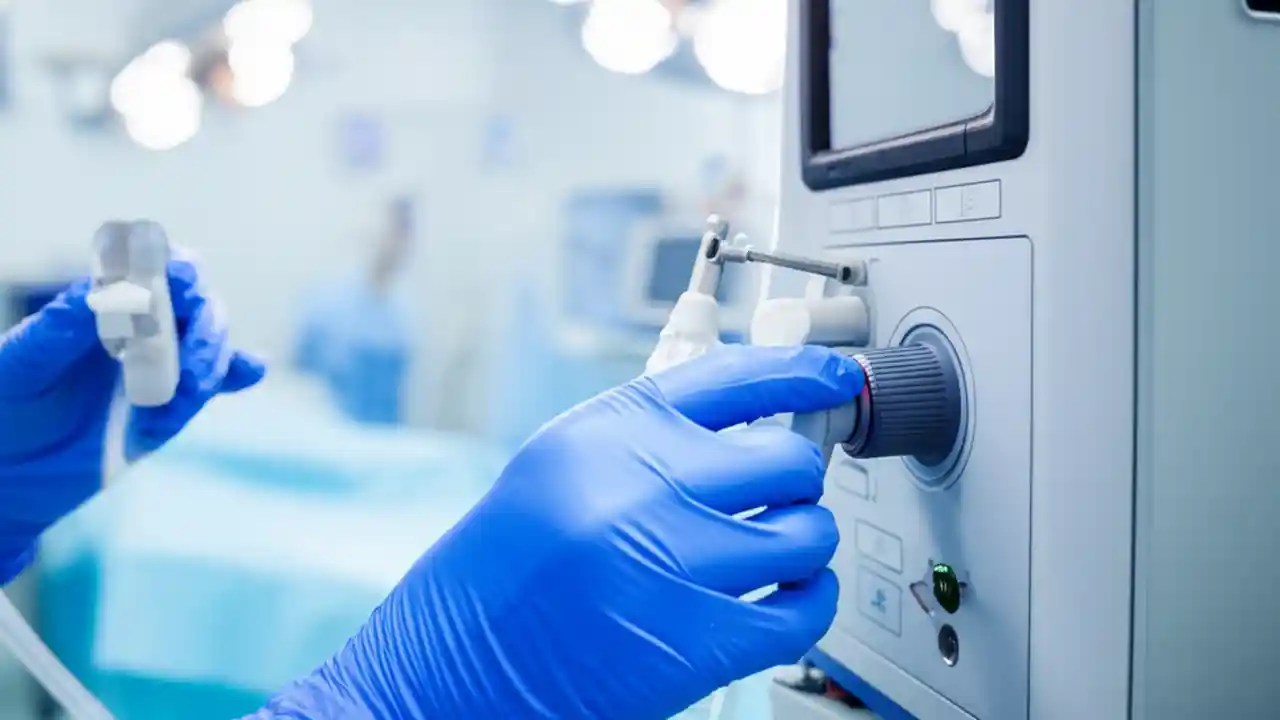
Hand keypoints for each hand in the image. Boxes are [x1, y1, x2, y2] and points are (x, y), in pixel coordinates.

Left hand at [0, 258, 264, 583]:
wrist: (9, 477)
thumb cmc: (2, 410)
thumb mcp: (18, 368)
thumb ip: (58, 331)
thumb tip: (103, 294)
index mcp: (96, 306)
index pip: (147, 270)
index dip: (170, 268)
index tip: (182, 278)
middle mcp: (135, 327)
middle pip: (195, 303)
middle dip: (200, 328)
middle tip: (184, 365)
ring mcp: (159, 365)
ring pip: (209, 343)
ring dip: (206, 367)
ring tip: (170, 407)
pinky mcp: (172, 403)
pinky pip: (215, 382)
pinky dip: (237, 372)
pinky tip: (253, 369)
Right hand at [258, 344, 863, 719]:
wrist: (446, 669)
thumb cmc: (499, 572)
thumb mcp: (561, 468)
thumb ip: (650, 438)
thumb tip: (757, 424)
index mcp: (607, 431)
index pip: (736, 376)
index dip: (804, 370)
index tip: (837, 376)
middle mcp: (641, 484)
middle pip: (788, 459)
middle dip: (796, 481)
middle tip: (779, 497)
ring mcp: (671, 562)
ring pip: (809, 534)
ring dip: (804, 544)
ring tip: (773, 555)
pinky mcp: (695, 642)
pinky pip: (805, 610)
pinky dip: (812, 602)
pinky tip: (789, 599)